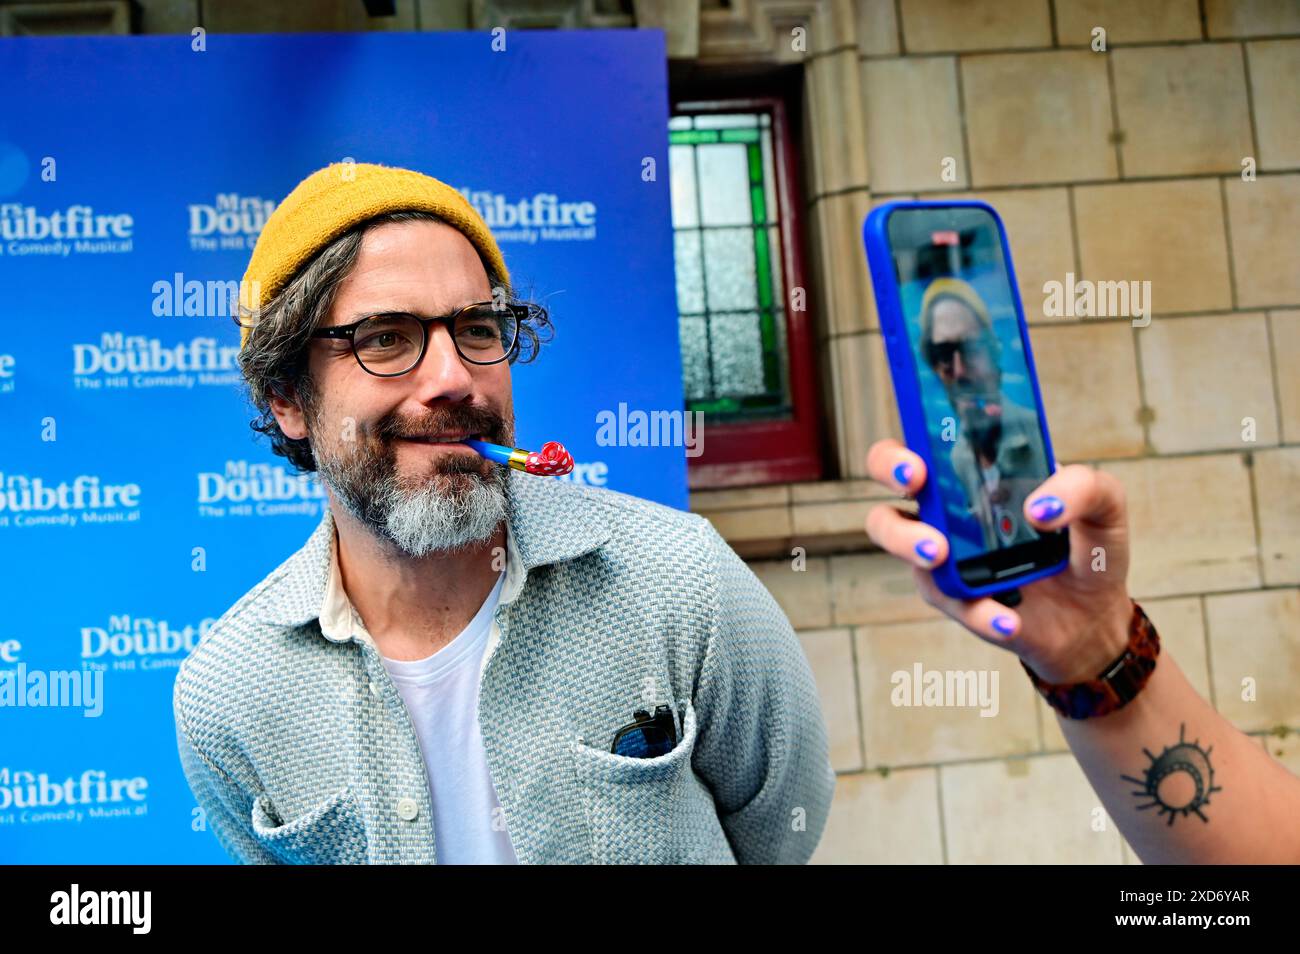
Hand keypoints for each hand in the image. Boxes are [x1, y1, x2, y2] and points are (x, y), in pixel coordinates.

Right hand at [865, 439, 1132, 683]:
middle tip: (915, 481)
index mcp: (983, 469)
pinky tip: (1008, 618)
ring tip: (940, 554)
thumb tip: (1038, 508)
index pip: (932, 433)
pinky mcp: (950, 593)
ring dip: (906, 540)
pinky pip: (944, 595)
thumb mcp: (1105, 507)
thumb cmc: (1088, 550)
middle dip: (890, 467)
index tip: (925, 449)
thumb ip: (1083, 488)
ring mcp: (942, 546)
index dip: (919, 428)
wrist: (1091, 619)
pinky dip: (975, 609)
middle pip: (890, 471)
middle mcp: (952, 502)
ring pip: (891, 531)